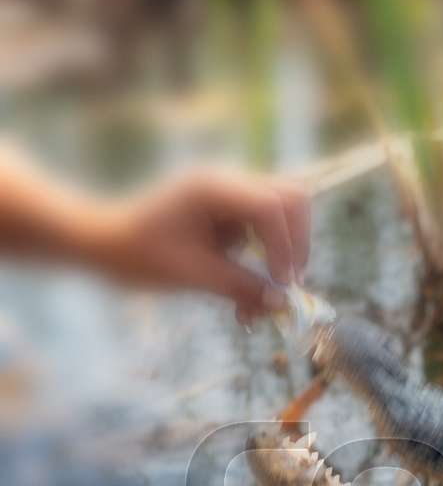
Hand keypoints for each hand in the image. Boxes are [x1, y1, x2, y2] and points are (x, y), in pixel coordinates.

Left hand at [89, 169, 310, 324]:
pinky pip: (263, 226)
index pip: (271, 207)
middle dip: (296, 241)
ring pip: (283, 210)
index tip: (282, 284)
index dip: (285, 246)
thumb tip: (282, 304)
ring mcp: (228, 192)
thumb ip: (241, 286)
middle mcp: (225, 181)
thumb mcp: (191, 274)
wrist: (102, 243)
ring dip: (283, 247)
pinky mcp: (228, 208)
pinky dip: (265, 253)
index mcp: (212, 188)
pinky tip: (244, 278)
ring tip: (267, 282)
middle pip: (290, 198)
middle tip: (287, 279)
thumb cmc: (138, 255)